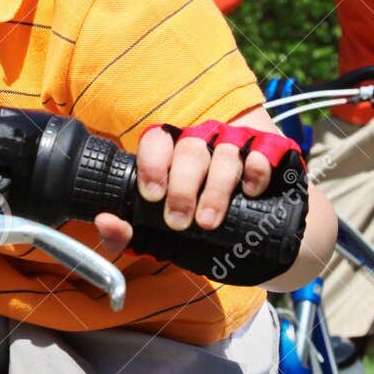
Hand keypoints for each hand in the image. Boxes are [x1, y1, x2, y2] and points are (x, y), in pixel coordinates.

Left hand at [95, 122, 300, 257]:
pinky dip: (255, 172)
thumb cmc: (197, 224)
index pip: (156, 140)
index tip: (152, 195)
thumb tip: (105, 223)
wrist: (254, 233)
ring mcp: (237, 143)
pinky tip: (250, 192)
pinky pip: (262, 152)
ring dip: (215, 189)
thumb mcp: (160, 233)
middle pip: (190, 149)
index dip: (153, 164)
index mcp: (172, 152)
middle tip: (179, 221)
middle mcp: (203, 141)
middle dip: (183, 187)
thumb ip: (127, 232)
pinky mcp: (268, 152)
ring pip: (225, 152)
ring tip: (208, 221)